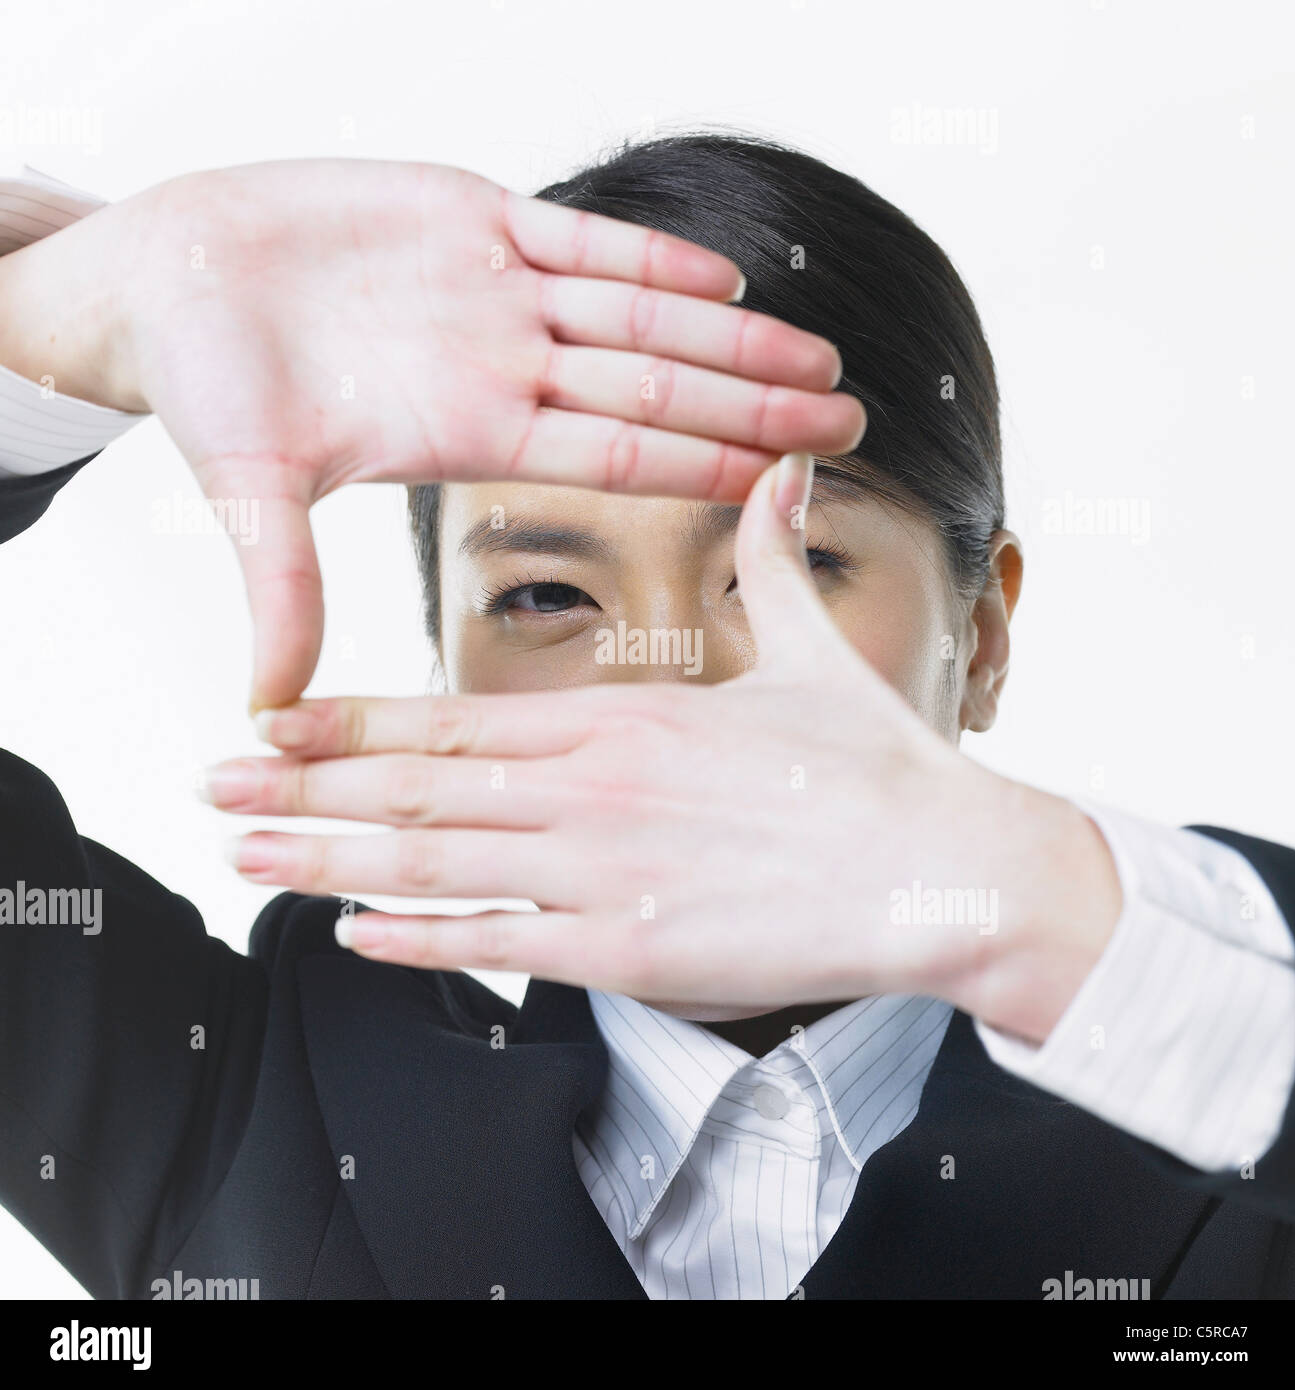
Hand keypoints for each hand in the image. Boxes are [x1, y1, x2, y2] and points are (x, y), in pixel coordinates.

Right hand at [0, 158, 862, 708]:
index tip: (789, 482)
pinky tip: (725, 278)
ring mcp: (497, 295)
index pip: (616, 456)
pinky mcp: (471, 218)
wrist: (172, 283)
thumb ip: (282, 586)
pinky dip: (649, 256)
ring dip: (733, 335)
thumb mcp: (249, 491)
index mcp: (473, 437)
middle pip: (659, 390)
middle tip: (853, 422)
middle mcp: (504, 370)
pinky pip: (580, 240)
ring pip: (642, 318)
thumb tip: (271, 705)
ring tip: (823, 357)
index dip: (706, 464)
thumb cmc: (207, 386)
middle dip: (756, 404)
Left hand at [205, 453, 1119, 1039]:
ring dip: (325, 864)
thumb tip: (785, 470)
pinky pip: (498, 946)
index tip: (276, 720)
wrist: (944, 867)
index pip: (451, 717)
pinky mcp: (630, 951)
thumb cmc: (878, 765)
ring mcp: (601, 873)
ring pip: (431, 867)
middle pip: (413, 790)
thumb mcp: (813, 652)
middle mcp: (590, 790)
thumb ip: (771, 562)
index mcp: (623, 717)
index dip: (351, 722)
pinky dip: (416, 942)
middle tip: (209, 785)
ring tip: (243, 858)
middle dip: (300, 789)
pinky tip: (350, 939)